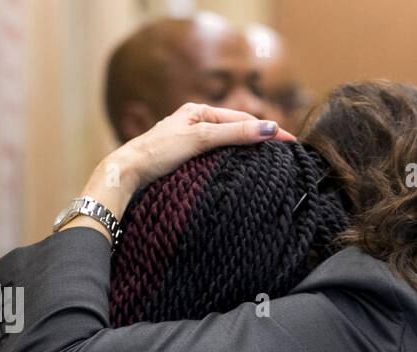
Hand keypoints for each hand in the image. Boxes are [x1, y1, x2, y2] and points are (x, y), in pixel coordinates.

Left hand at [74, 103, 295, 228]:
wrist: (126, 174)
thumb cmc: (157, 153)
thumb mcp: (200, 139)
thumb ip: (235, 134)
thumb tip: (269, 128)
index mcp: (198, 112)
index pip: (242, 119)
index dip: (267, 130)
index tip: (290, 142)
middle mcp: (195, 124)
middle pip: (236, 131)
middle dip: (260, 140)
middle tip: (285, 154)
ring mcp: (190, 143)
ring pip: (227, 146)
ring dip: (247, 153)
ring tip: (269, 163)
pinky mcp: (186, 160)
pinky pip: (217, 158)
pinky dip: (233, 163)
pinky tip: (241, 172)